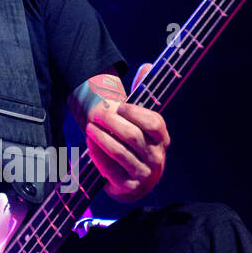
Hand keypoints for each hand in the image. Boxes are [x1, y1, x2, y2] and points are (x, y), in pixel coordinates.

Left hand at [85, 62, 169, 201]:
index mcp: (162, 140)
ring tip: (88, 128)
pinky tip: (90, 145)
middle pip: (133, 136)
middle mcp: (157, 158)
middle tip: (95, 114)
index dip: (135, 112)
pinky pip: (110, 168)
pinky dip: (99, 155)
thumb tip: (146, 65)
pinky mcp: (129, 187)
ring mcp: (144, 174)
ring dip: (102, 138)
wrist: (133, 182)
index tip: (118, 105)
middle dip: (112, 123)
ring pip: (120, 153)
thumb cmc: (135, 146)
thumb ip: (141, 96)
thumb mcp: (140, 124)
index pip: (154, 123)